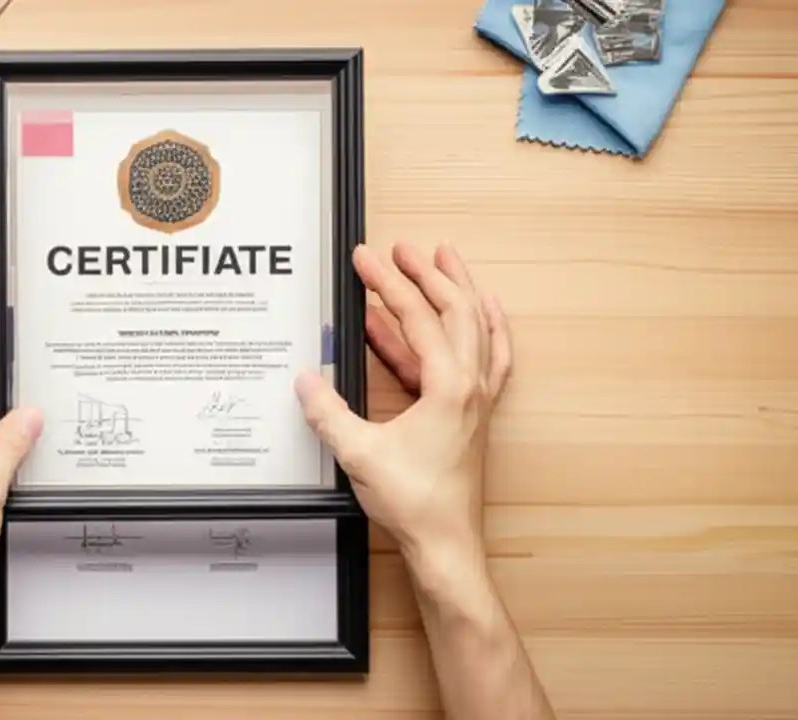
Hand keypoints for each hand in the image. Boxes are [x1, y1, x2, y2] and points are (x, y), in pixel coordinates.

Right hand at [295, 242, 511, 561]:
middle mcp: (472, 386)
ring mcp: (479, 399)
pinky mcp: (475, 414)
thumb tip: (307, 380)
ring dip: (461, 289)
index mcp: (449, 387)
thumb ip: (329, 412)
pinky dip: (485, 326)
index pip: (418, 317)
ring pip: (478, 326)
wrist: (446, 544)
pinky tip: (478, 314)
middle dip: (428, 273)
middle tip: (402, 249)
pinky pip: (491, 355)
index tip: (367, 260)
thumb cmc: (416, 504)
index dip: (389, 283)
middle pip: (456, 309)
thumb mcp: (359, 453)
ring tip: (445, 259)